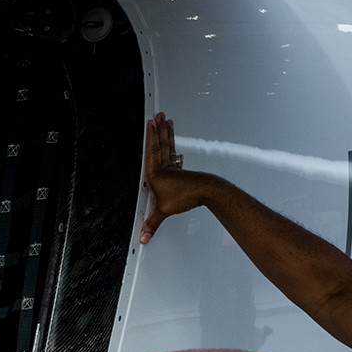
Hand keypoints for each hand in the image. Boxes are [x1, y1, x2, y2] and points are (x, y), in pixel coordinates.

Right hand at [139, 113, 211, 244]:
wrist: (206, 192)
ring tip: (167, 122)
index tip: (151, 122)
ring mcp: (174, 169)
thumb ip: (152, 224)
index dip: (151, 135)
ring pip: (169, 147)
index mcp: (156, 173)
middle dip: (159, 129)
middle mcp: (165, 168)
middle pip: (161, 144)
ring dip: (167, 134)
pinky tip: (176, 149)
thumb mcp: (164, 212)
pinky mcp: (182, 172)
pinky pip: (175, 158)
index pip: (152, 150)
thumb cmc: (186, 196)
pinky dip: (174, 151)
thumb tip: (144, 237)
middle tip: (159, 114)